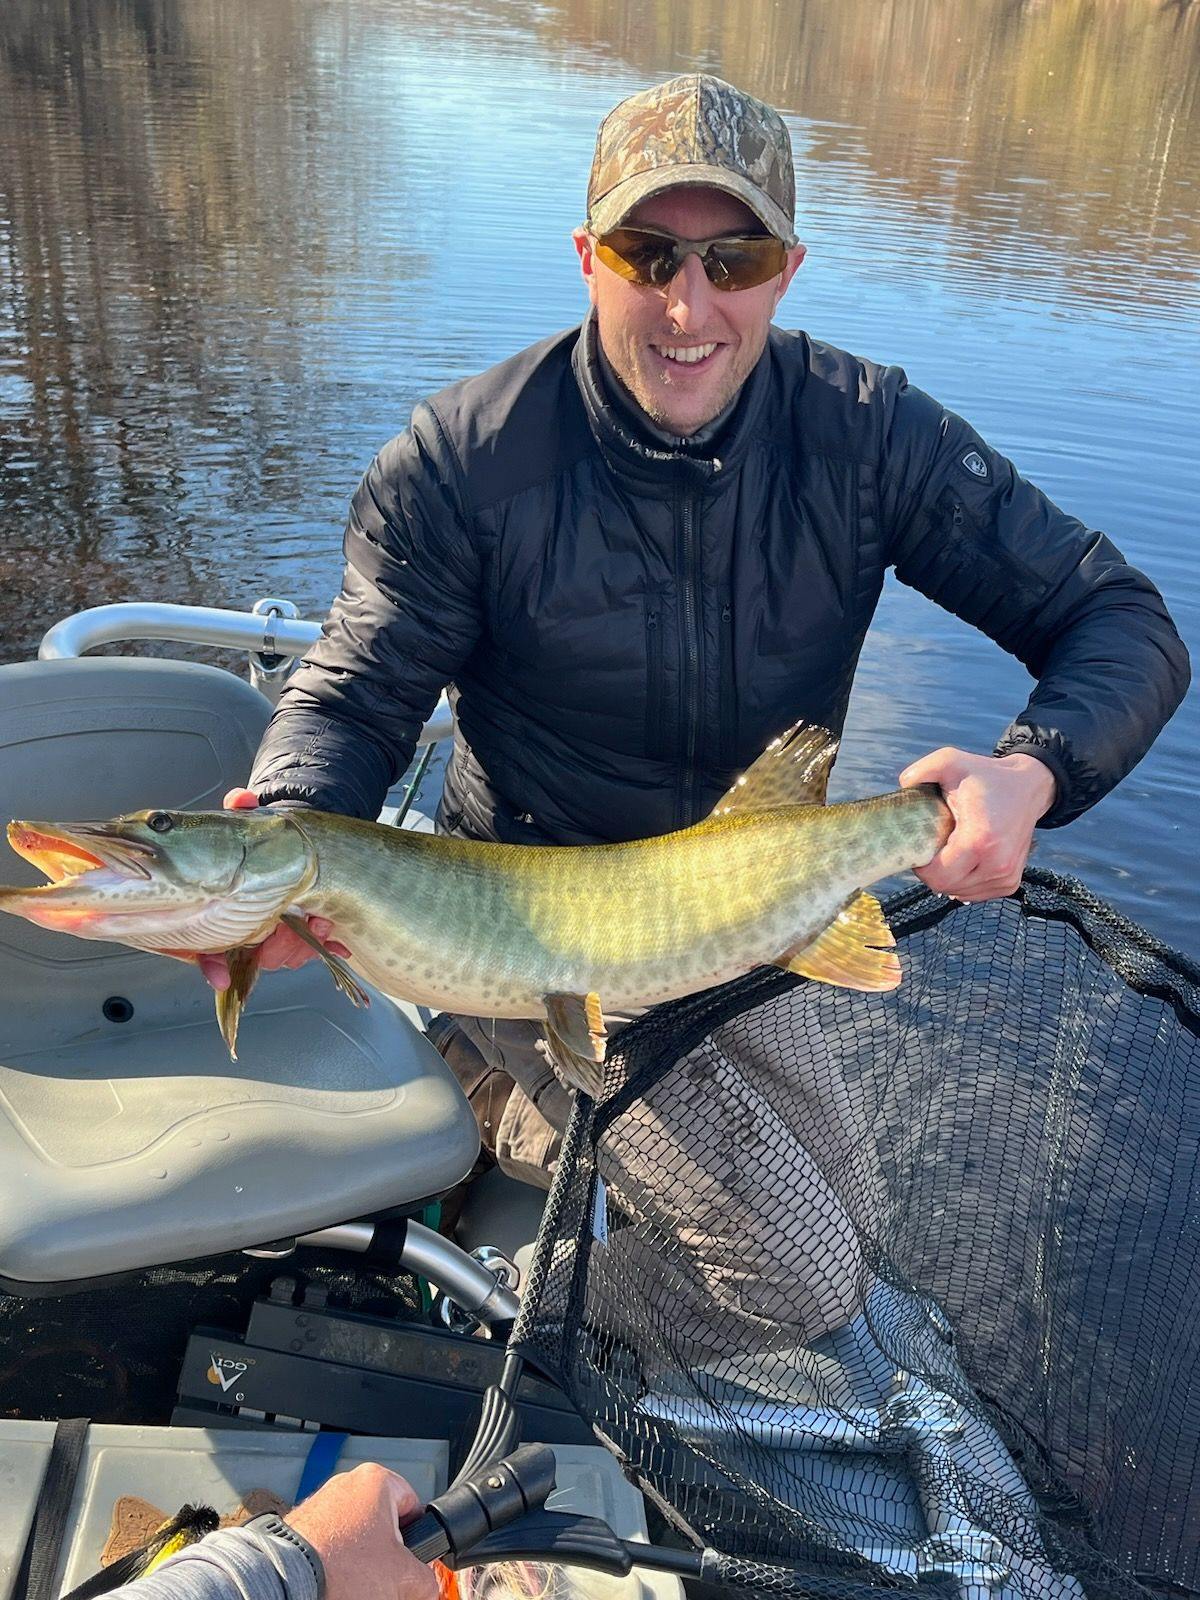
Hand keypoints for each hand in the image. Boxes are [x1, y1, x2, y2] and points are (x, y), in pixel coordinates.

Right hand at [196, 787, 349, 991]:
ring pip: (283, 957)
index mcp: (220, 910)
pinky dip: (324, 944)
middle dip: (276, 948)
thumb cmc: (260, 842)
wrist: (294, 845)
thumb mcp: (249, 824)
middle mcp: (243, 929)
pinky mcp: (300, 937)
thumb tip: (240, 798)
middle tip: (291, 930)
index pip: (206, 948)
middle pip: (252, 956)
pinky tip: (335, 936)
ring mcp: (271, 936)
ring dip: (303, 945)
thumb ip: (241, 810)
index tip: (222, 975)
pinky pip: (309, 951)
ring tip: (320, 921)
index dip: (211, 964)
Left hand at [285, 1462, 438, 1599]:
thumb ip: (427, 1580)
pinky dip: (334, 1562)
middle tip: (383, 1579)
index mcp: (376, 1480)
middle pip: (382, 1524)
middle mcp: (346, 1484)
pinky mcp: (298, 1526)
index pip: (413, 1507)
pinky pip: (328, 1544)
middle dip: (385, 1555)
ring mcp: (320, 1503)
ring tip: (356, 1584)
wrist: (288, 1583)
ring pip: (354, 1535)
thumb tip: (427, 1588)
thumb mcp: (403, 1578)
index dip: (416, 1540)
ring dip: (359, 1560)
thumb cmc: (340, 1568)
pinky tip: (336, 1582)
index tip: (410, 1562)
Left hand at [898, 748, 1056, 901]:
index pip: (937, 876)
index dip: (920, 865)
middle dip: (932, 870)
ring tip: (950, 849)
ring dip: (948, 876)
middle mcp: (997, 864)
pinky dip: (963, 881)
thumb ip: (923, 770)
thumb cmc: (987, 777)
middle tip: (933, 846)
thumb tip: (903, 785)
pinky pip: (974, 893)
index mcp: (979, 840)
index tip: (921, 844)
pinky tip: (964, 859)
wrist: (1028, 787)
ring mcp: (1006, 876)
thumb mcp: (952, 761)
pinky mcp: (1010, 882)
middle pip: (945, 886)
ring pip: (959, 893)